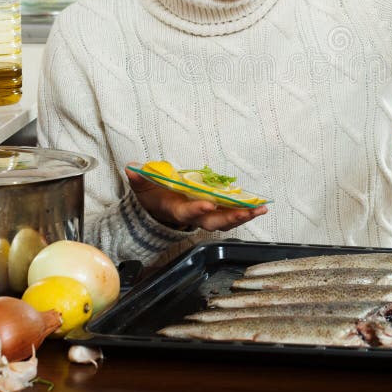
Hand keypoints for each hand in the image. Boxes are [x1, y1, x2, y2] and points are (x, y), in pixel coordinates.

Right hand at [125, 164, 267, 231]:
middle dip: (229, 218)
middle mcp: (192, 216)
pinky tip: (260, 208)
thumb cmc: (153, 195)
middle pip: (212, 222)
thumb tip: (132, 169)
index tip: (208, 204)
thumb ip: (139, 179)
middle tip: (244, 212)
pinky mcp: (214, 213)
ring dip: (243, 216)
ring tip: (260, 209)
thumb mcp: (143, 187)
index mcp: (175, 209)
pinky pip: (231, 215)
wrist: (157, 209)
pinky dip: (245, 213)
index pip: (185, 212)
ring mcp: (205, 216)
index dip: (196, 210)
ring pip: (225, 221)